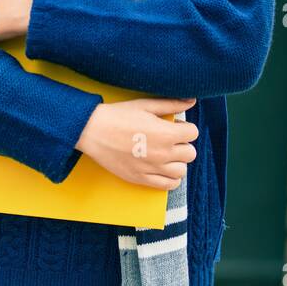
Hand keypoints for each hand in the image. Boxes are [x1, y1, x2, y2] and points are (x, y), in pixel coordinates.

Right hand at [76, 98, 198, 189]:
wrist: (93, 131)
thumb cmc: (118, 115)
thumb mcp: (146, 105)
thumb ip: (171, 104)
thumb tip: (192, 100)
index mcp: (166, 133)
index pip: (193, 133)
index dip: (186, 127)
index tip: (176, 126)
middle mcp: (163, 153)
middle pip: (190, 153)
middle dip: (183, 144)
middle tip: (171, 139)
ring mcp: (152, 168)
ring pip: (182, 171)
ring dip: (178, 162)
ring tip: (167, 154)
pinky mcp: (141, 179)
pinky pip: (168, 185)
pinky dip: (171, 178)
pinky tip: (163, 168)